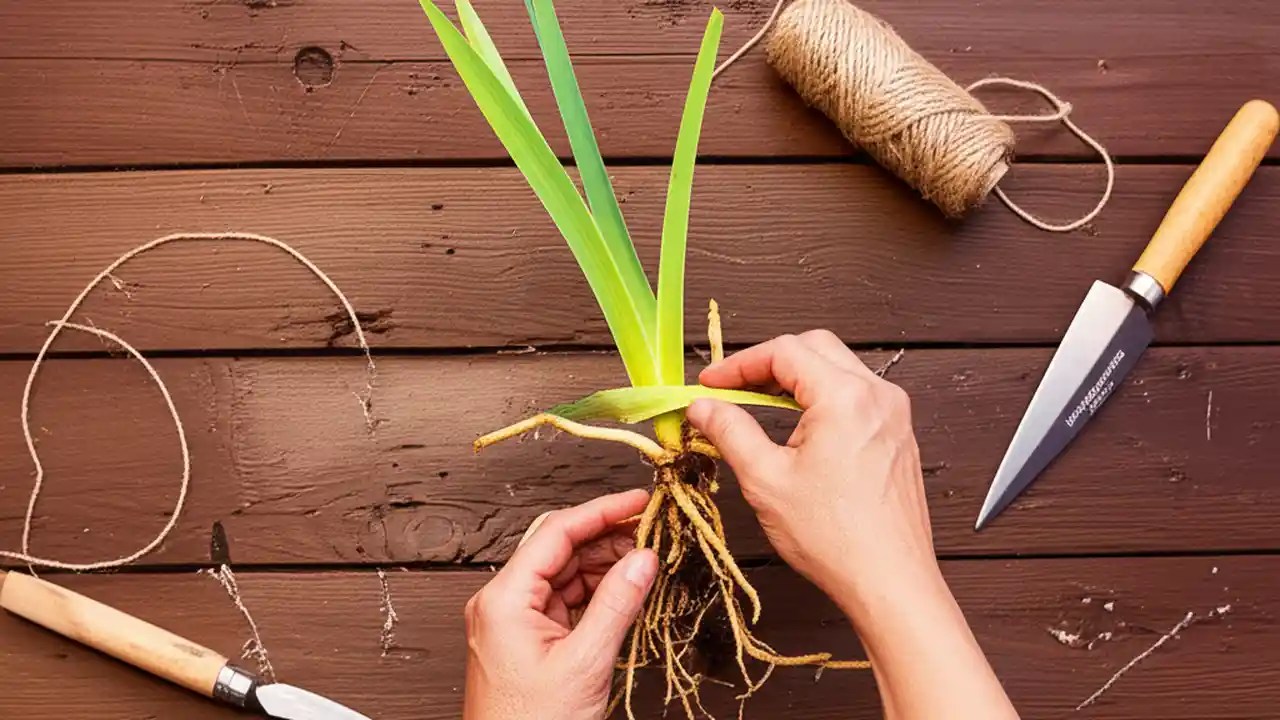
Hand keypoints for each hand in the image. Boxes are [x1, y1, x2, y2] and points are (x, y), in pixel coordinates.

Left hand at [462, 489, 657, 719]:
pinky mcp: (529, 641)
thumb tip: (643, 559)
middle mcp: (503, 604)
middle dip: (607, 536)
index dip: (602, 509)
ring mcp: (515, 623)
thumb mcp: (585, 663)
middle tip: (652, 531)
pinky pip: (567, 601)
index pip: (556, 532)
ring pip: (566, 573)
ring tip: (647, 563)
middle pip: (560, 548)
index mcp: (503, 599)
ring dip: (606, 565)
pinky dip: (598, 594)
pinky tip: (627, 592)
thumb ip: (617, 604)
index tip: (639, 500)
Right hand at [685, 331, 937, 619]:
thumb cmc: (836, 539)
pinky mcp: (899, 437)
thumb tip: (704, 407)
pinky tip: (798, 430)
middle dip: (768, 363)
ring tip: (760, 408)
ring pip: (838, 370)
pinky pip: (857, 397)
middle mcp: (878, 396)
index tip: (711, 385)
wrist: (891, 582)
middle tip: (732, 389)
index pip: (785, 351)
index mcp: (845, 398)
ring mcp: (894, 416)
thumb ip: (731, 432)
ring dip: (796, 380)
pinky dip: (822, 399)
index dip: (740, 363)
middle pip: (815, 348)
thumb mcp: (766, 480)